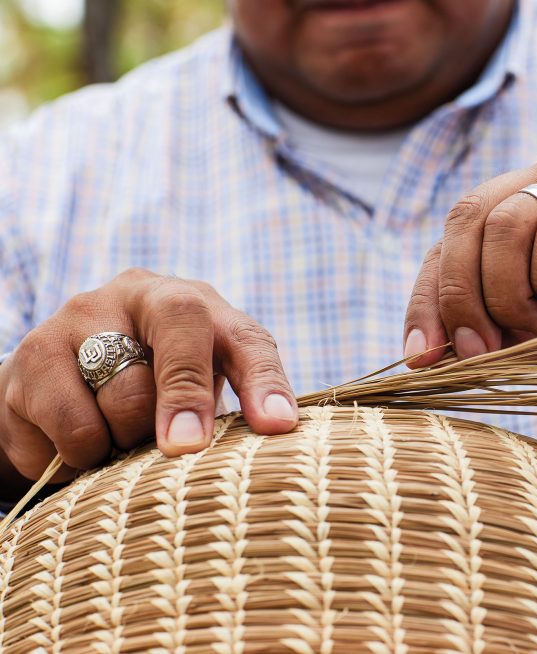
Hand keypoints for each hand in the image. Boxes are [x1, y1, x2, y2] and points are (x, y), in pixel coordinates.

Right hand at [0, 268, 297, 493]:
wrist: (56, 380)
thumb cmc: (149, 385)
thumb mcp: (201, 381)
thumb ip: (235, 396)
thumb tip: (278, 430)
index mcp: (198, 304)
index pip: (245, 338)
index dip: (264, 382)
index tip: (277, 426)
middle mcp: (142, 294)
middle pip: (183, 342)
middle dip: (188, 401)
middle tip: (185, 447)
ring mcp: (82, 317)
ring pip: (126, 398)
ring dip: (130, 440)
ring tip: (123, 439)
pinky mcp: (33, 355)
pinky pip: (74, 428)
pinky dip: (84, 455)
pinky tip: (84, 444)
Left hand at [404, 149, 536, 368]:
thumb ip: (491, 329)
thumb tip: (425, 352)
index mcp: (523, 201)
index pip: (450, 237)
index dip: (427, 297)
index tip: (423, 358)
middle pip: (464, 220)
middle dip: (459, 297)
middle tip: (483, 351)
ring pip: (504, 224)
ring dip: (509, 295)